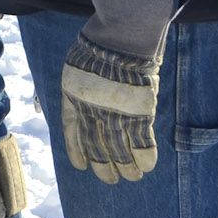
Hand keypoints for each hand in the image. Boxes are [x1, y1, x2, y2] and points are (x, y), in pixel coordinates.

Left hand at [60, 32, 161, 183]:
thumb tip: (86, 104)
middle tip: (111, 179)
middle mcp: (90, 110)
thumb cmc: (99, 45)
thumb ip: (81, 88)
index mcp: (72, 96)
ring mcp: (114, 113)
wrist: (119, 37)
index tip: (81, 166)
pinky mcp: (137, 113)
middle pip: (96, 146)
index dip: (76, 149)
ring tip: (131, 177)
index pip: (72, 130)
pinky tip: (146, 166)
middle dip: (103, 166)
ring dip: (126, 166)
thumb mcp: (76, 65)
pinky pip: (142, 142)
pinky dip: (144, 156)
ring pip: (119, 150)